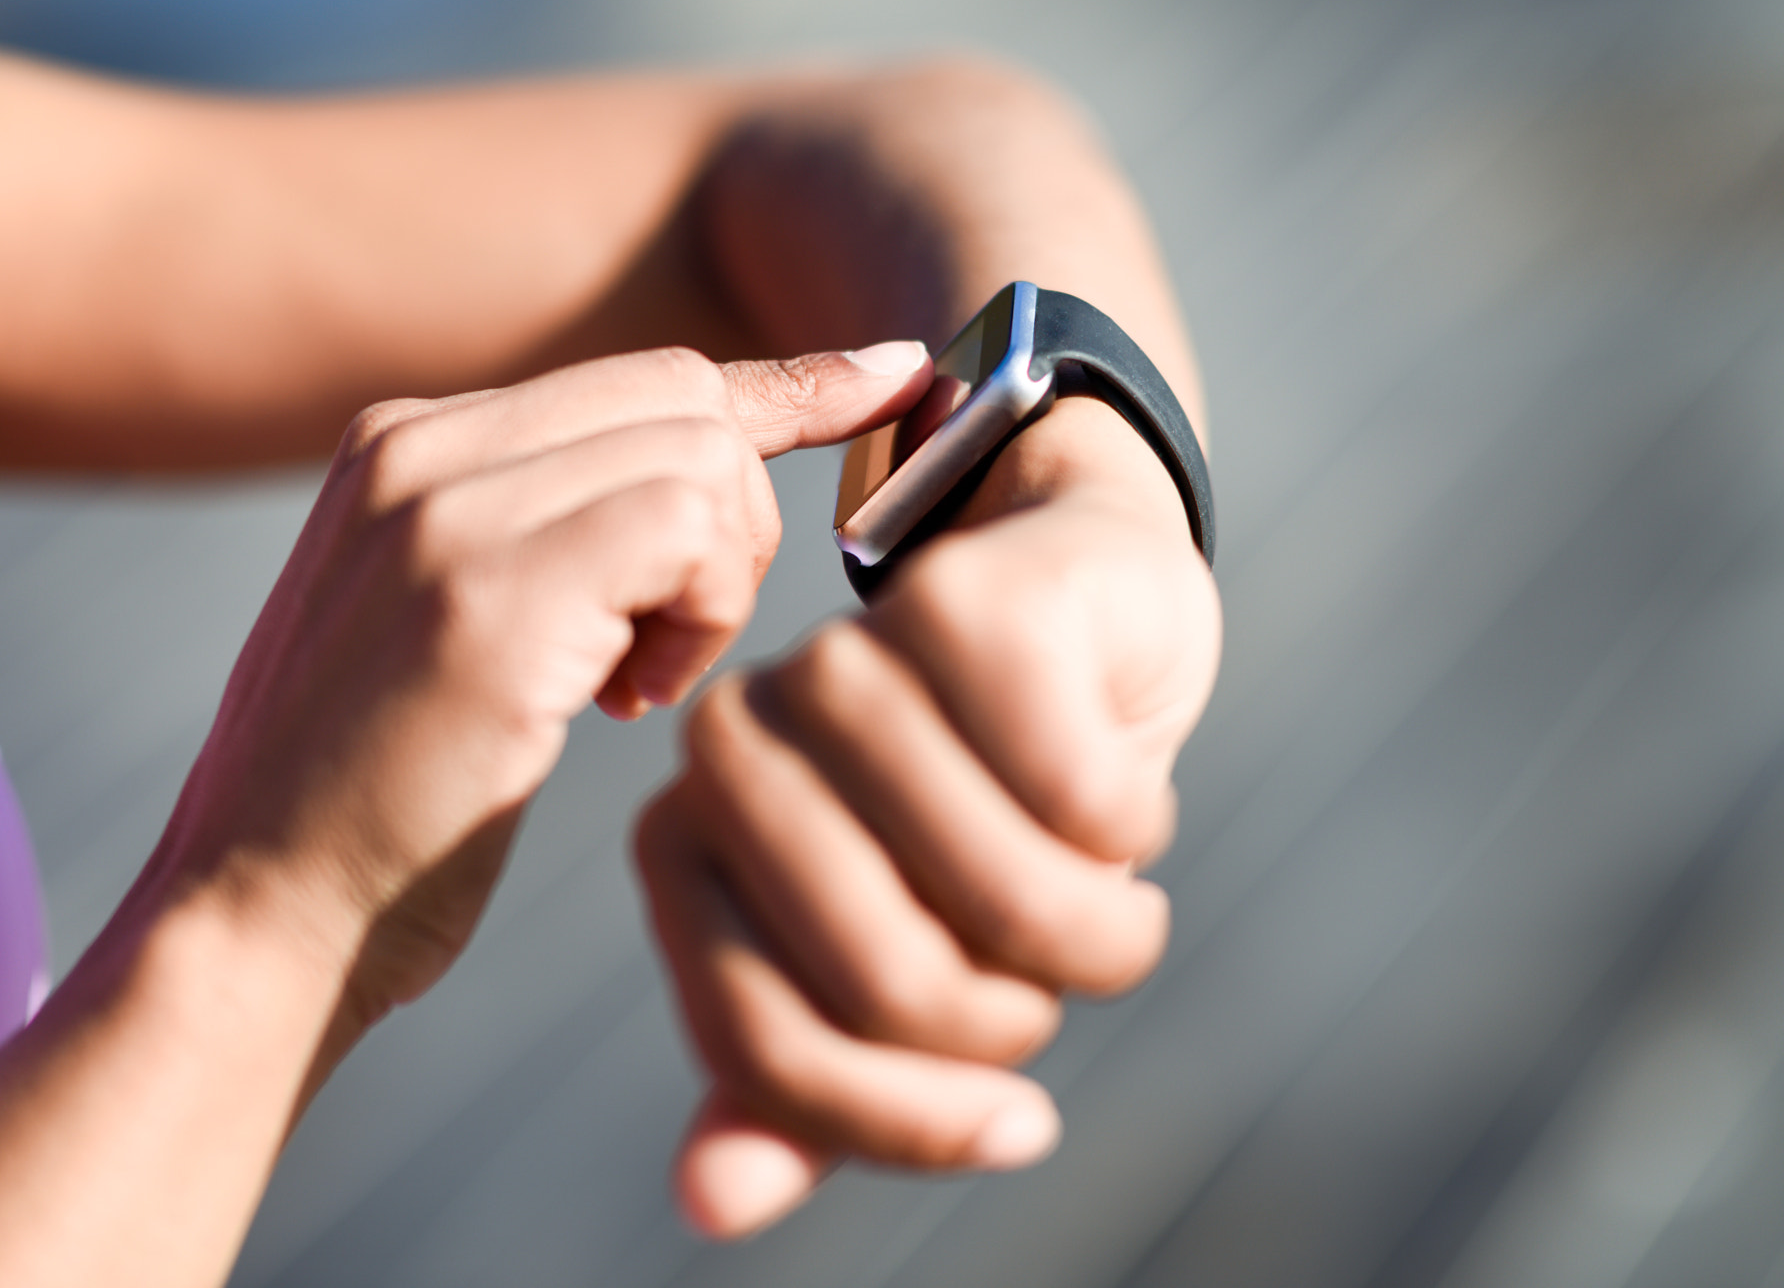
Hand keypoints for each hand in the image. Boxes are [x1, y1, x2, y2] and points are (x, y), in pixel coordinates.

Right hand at [152, 340, 933, 1047]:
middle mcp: (415, 448)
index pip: (643, 379)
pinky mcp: (485, 597)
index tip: (891, 376)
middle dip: (738, 520)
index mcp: (403, 444)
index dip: (786, 386)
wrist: (258, 923)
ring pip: (701, 454)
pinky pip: (687, 527)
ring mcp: (442, 512)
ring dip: (718, 582)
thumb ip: (541, 534)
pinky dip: (703, 613)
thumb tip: (700, 491)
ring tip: (638, 683)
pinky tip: (634, 699)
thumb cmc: (378, 804)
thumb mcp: (455, 626)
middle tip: (675, 646)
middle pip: (687, 398)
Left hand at [636, 395, 1222, 1235]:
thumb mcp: (895, 959)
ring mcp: (838, 660)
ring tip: (1112, 897)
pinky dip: (1135, 830)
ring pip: (1001, 898)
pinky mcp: (962, 607)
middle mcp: (728, 744)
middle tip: (1059, 972)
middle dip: (1016, 1020)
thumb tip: (712, 1207)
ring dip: (1103, 934)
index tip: (1020, 1128)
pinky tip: (1122, 794)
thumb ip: (800, 1085)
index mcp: (680, 845)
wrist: (1070, 618)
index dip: (905, 1124)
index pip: (764, 1049)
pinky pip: (1081, 803)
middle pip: (888, 986)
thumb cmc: (972, 809)